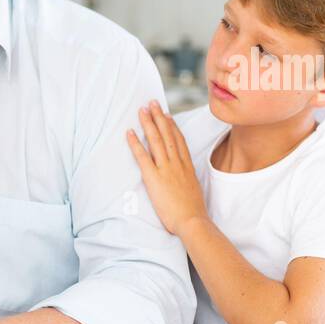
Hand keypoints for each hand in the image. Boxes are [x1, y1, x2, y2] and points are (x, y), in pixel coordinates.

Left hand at [126, 99, 208, 238]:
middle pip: (167, 134)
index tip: (167, 114)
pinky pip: (142, 156)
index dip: (172, 126)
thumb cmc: (193, 211)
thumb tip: (183, 179)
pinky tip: (129, 132)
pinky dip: (135, 143)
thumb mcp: (194, 190)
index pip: (179, 140)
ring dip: (148, 123)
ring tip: (141, 110)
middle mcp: (177, 163)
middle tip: (152, 102)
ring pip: (156, 140)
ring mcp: (166, 169)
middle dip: (159, 117)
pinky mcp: (154, 177)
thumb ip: (187, 180)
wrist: (192, 220)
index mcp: (187, 166)